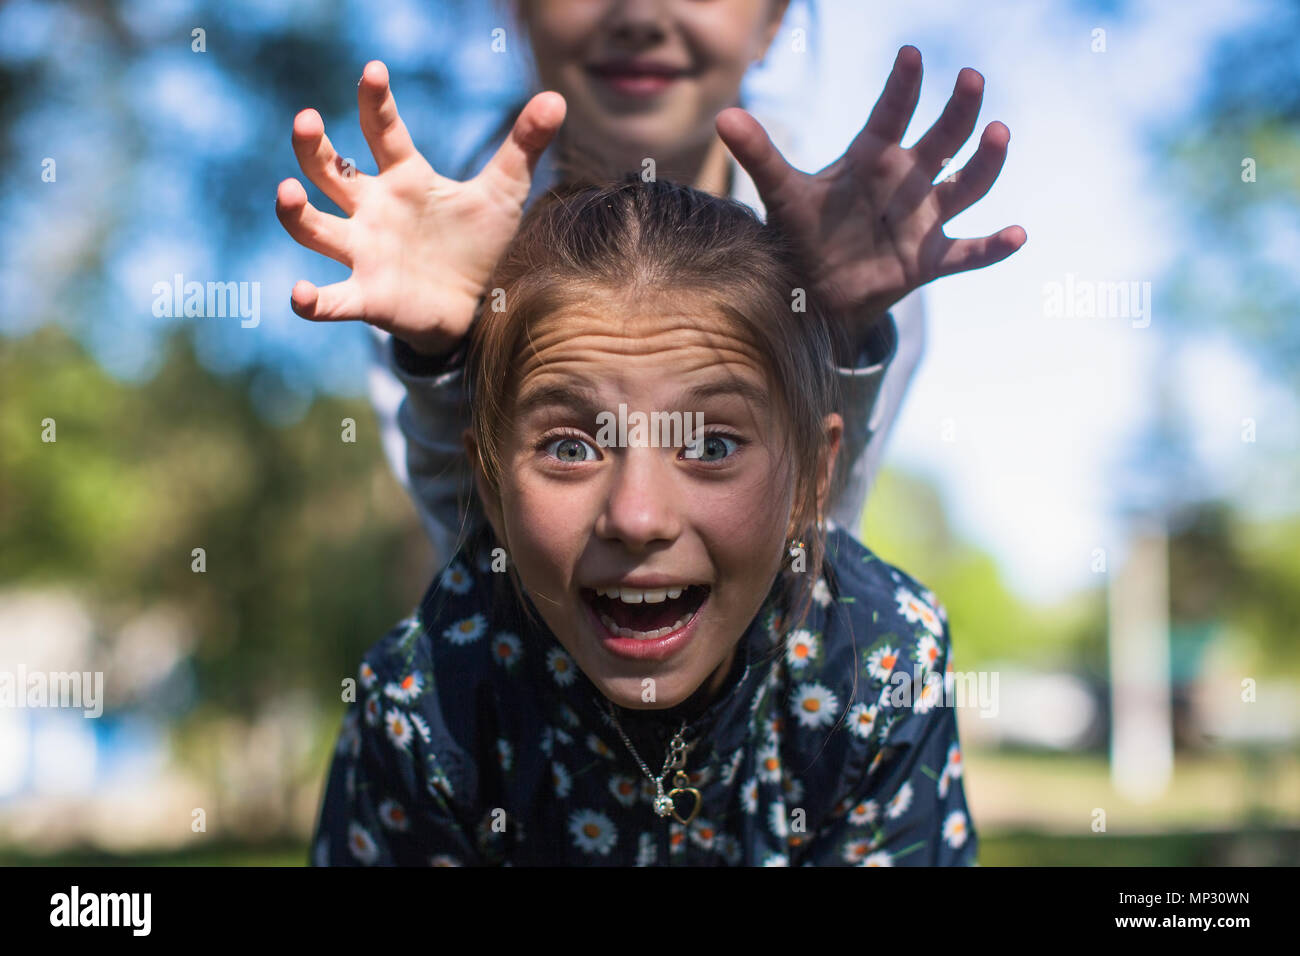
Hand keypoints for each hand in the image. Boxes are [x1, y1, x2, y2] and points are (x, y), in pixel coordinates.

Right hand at [276, 61, 565, 354]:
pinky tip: (300, 295)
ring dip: (296, 212)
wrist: (480, 307)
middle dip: (312, 147)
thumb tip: (557, 99)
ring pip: (314, 228)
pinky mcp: (368, 296)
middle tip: (306, 120)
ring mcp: (365, 253)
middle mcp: (373, 211)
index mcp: (404, 179)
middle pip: (328, 172)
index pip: (382, 131)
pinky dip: (312, 300)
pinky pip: (332, 299)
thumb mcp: (506, 194)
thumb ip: (524, 147)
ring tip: (286, 191)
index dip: (374, 101)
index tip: (374, 70)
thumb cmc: (480, 245)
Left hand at [716, 45, 1024, 322]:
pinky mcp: (931, 258)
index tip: (909, 55)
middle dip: (958, 109)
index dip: (901, 86)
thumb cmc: (802, 231)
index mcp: (872, 156)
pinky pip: (970, 251)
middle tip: (970, 78)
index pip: (890, 112)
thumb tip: (724, 116)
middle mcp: (906, 180)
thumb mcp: (780, 193)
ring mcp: (923, 217)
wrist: (813, 288)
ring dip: (986, 161)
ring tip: (999, 133)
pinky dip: (994, 246)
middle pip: (942, 137)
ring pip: (966, 184)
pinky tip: (1018, 234)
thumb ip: (759, 155)